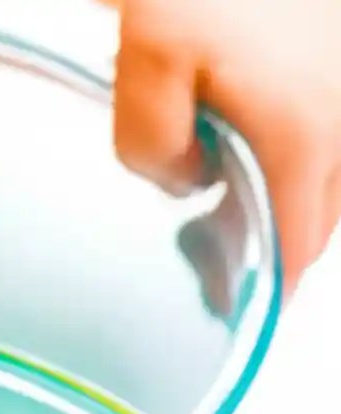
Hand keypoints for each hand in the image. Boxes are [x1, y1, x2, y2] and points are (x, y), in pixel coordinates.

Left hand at [112, 0, 340, 291]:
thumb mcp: (145, 61)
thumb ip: (153, 145)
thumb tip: (186, 180)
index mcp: (303, 137)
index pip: (301, 249)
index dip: (268, 284)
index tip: (226, 299)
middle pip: (322, 216)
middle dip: (275, 238)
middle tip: (210, 242)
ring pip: (330, 175)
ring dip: (286, 192)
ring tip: (219, 182)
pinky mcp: (339, 60)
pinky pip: (327, 134)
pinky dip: (297, 154)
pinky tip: (238, 133)